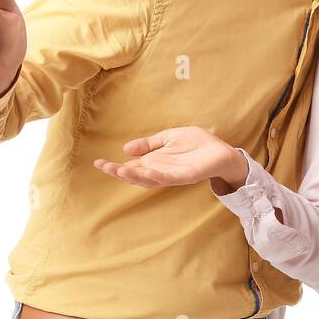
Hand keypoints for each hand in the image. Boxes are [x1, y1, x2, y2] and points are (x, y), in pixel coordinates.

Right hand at [93, 126, 242, 189]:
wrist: (221, 151)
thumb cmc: (197, 144)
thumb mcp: (168, 138)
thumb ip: (149, 144)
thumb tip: (126, 148)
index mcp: (155, 162)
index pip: (131, 166)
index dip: (115, 166)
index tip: (98, 162)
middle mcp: (160, 170)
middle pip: (136, 175)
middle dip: (119, 172)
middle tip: (104, 167)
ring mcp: (172, 175)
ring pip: (149, 180)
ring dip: (135, 176)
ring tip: (120, 171)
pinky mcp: (186, 176)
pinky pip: (169, 178)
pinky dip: (158, 176)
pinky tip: (147, 172)